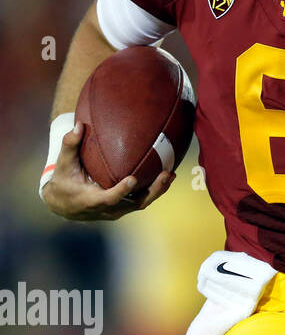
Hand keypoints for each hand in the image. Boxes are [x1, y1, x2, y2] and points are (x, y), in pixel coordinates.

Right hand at [40, 121, 174, 219]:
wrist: (63, 204)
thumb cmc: (64, 180)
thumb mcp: (63, 164)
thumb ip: (70, 145)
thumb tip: (79, 124)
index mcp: (91, 200)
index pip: (109, 198)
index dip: (121, 191)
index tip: (132, 179)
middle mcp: (107, 209)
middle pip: (134, 204)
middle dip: (152, 191)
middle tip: (166, 174)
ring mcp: (117, 210)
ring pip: (141, 203)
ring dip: (158, 190)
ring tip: (171, 173)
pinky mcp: (124, 208)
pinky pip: (142, 200)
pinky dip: (154, 189)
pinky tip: (167, 175)